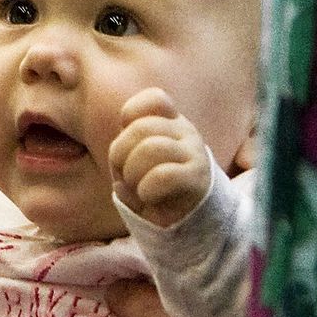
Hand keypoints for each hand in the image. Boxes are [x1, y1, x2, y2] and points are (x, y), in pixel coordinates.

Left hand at [110, 88, 210, 229]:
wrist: (188, 218)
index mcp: (170, 122)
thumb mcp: (135, 164)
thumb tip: (120, 176)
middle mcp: (185, 132)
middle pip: (141, 128)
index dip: (131, 114)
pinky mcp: (197, 178)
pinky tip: (147, 196)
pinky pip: (163, 174)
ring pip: (150, 148)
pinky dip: (145, 189)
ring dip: (131, 173)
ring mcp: (194, 153)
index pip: (155, 98)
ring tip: (136, 187)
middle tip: (125, 175)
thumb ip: (126, 152)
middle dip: (119, 154)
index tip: (127, 141)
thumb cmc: (155, 187)